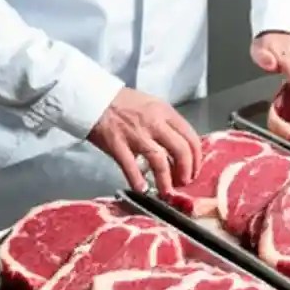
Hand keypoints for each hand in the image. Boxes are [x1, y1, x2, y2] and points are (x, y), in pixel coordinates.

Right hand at [87, 88, 202, 192]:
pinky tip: (142, 189)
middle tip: (183, 182)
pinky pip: (130, 166)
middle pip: (180, 150)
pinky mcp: (117, 144)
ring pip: (159, 161)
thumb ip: (165, 122)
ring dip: (166, 180)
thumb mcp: (151, 104)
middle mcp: (154, 122)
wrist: (93, 97)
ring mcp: (135, 134)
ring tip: (166, 191)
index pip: (190, 137)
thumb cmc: (122, 102)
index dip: (196, 158)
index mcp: (164, 111)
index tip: (194, 169)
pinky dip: (137, 181)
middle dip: (186, 171)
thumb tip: (179, 146)